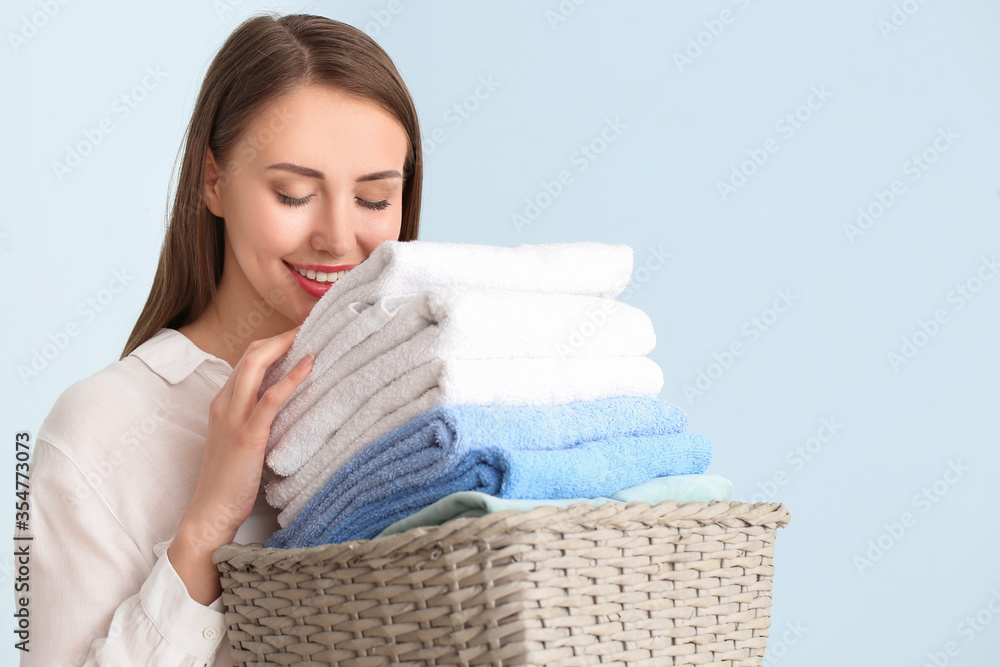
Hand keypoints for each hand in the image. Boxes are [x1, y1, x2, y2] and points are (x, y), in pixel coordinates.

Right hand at [168, 326, 311, 603]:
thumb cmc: (230, 483)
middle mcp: (224, 404)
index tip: (299, 335)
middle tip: (310, 326)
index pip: (246, 361)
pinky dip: (291, 377)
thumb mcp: (241, 442)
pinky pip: (270, 399)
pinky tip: (309, 364)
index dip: (272, 343)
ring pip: (255, 366)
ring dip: (285, 345)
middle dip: (281, 336)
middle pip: (251, 354)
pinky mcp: (247, 436)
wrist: (209, 514)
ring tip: (311, 334)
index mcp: (222, 404)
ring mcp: (233, 418)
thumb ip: (257, 420)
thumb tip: (287, 407)